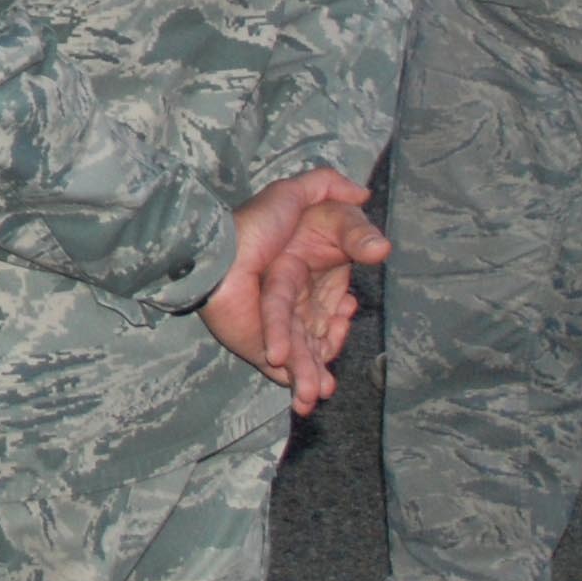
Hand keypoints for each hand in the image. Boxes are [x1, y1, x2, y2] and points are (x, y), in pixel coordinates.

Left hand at [202, 168, 380, 415]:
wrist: (216, 254)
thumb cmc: (254, 224)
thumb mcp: (293, 194)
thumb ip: (328, 186)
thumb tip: (365, 194)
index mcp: (303, 276)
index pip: (331, 303)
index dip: (342, 313)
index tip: (347, 308)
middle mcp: (289, 304)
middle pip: (317, 336)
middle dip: (328, 354)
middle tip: (340, 367)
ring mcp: (270, 326)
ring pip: (302, 355)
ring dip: (313, 376)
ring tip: (321, 394)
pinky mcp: (253, 342)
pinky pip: (280, 365)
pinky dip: (294, 379)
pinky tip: (306, 393)